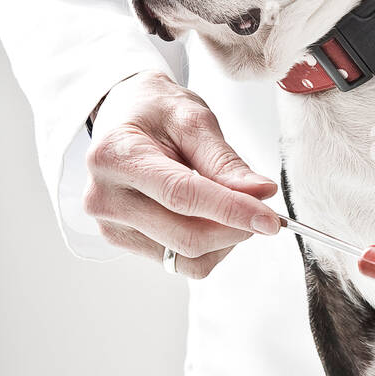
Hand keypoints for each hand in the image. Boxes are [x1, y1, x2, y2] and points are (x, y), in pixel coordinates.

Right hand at [84, 70, 280, 278]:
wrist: (125, 117)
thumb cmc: (155, 113)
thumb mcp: (193, 120)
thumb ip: (225, 162)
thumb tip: (260, 194)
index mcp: (115, 156)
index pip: (182, 195)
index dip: (231, 210)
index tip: (269, 219)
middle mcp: (105, 197)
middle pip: (186, 236)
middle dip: (234, 227)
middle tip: (260, 207)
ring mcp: (111, 225)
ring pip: (186, 257)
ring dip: (223, 239)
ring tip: (228, 205)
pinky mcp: (124, 242)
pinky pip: (178, 262)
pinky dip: (208, 247)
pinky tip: (209, 218)